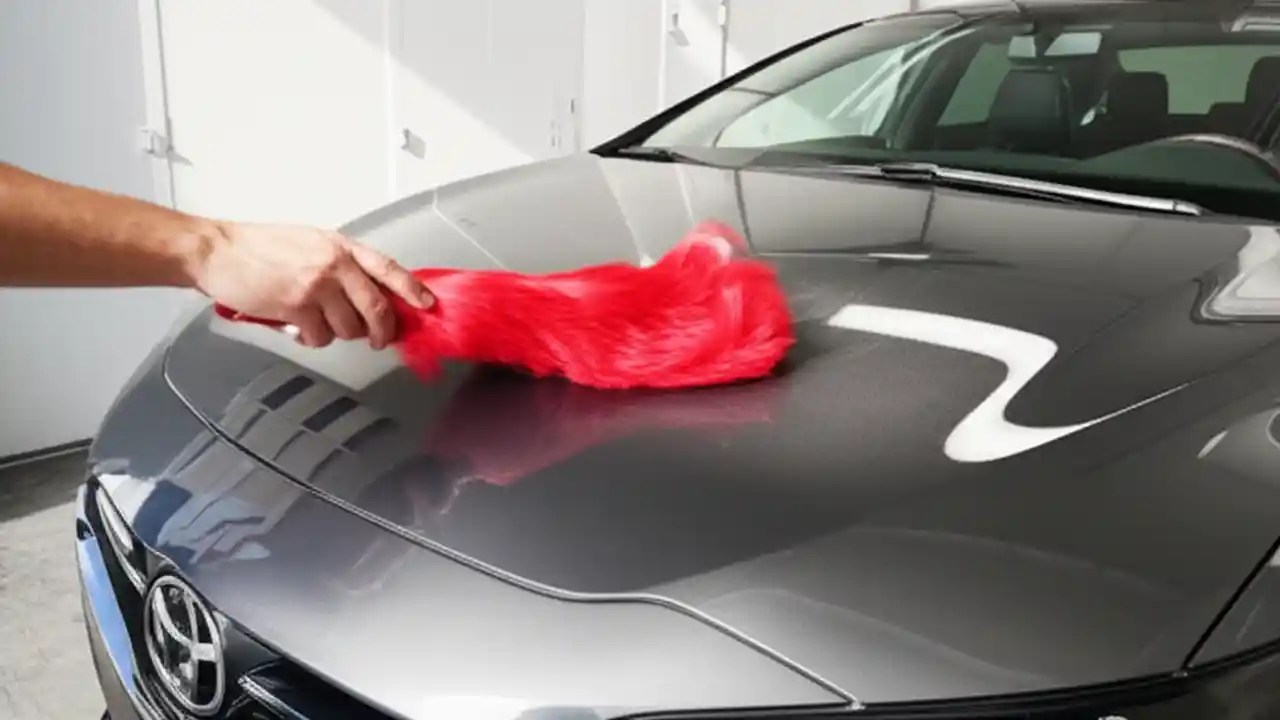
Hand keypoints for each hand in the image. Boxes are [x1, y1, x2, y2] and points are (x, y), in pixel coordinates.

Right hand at [192, 222, 433, 348]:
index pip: (388, 268)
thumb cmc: (259, 248)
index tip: (427, 304)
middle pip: (376, 307)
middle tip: (378, 340)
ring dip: (337, 334)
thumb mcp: (310, 243)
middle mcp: (334, 263)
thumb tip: (367, 294)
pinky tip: (296, 326)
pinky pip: (320, 337)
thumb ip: (340, 264)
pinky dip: (312, 339)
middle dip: (382, 331)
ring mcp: (317, 285)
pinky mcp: (297, 306)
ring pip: (349, 328)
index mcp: (340, 245)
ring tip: (316, 322)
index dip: (412, 289)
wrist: (218, 251)